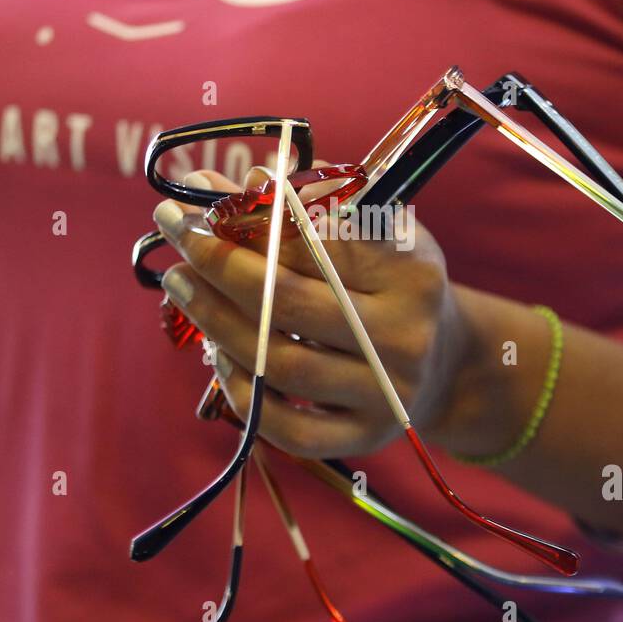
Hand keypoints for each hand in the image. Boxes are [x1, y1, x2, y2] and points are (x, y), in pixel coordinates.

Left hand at [152, 168, 470, 457]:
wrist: (446, 360)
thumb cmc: (391, 281)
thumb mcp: (367, 232)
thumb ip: (295, 207)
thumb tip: (209, 184)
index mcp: (411, 269)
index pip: (315, 240)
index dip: (247, 219)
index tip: (196, 199)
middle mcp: (404, 334)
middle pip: (288, 302)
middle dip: (218, 265)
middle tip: (177, 236)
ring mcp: (386, 394)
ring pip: (281, 365)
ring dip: (216, 322)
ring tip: (182, 285)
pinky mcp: (365, 438)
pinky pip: (289, 427)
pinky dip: (244, 391)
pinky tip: (219, 356)